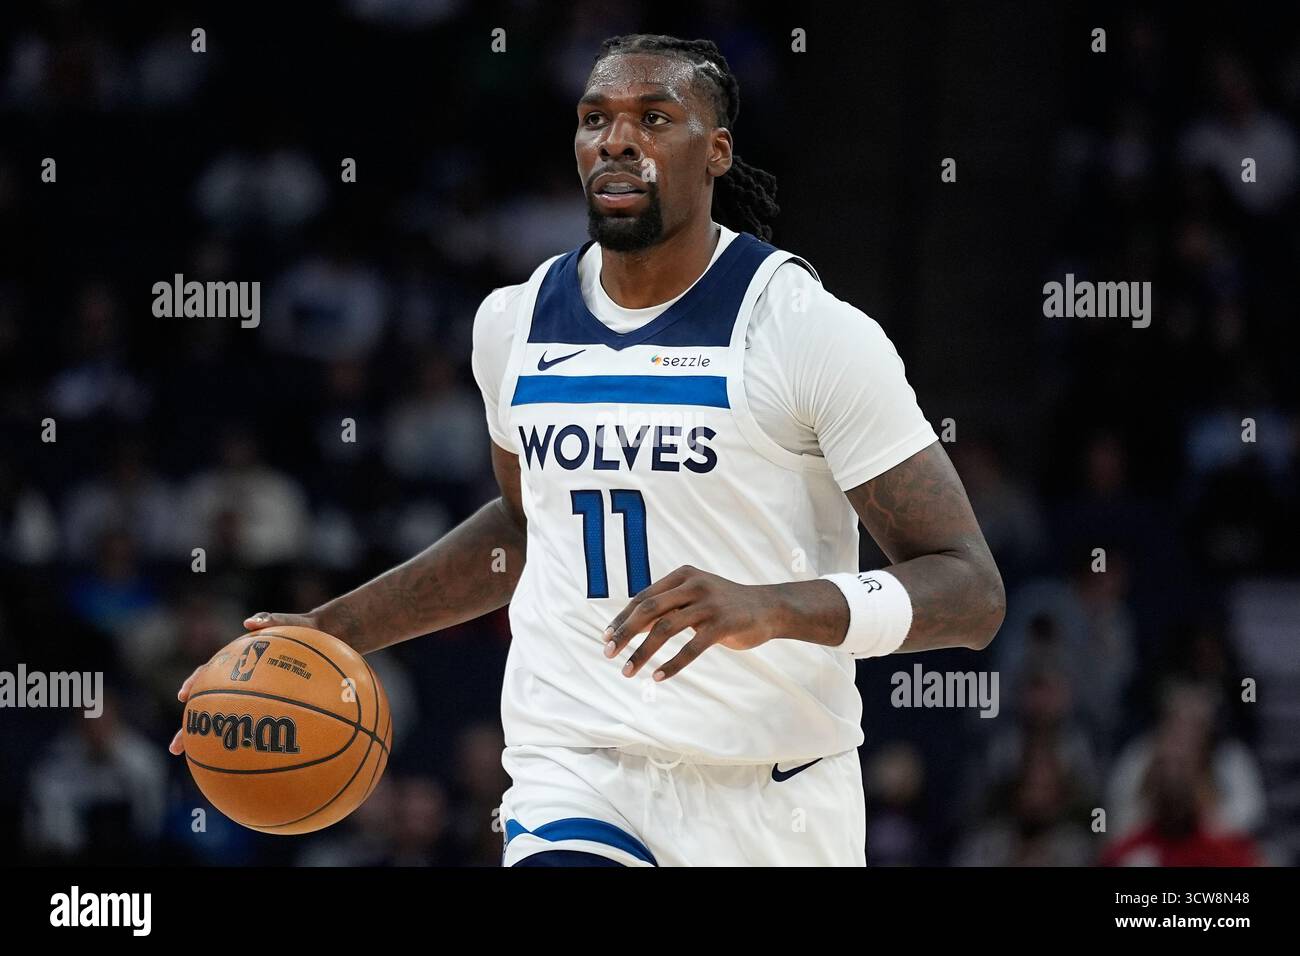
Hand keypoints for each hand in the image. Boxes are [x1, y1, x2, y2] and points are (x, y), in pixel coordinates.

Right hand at [167, 611, 318, 755]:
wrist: (324, 639)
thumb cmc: (302, 629)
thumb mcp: (289, 622)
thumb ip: (271, 619)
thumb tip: (251, 622)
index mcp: (237, 662)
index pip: (208, 673)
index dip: (194, 684)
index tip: (183, 697)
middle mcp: (239, 682)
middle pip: (208, 707)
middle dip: (190, 727)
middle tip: (176, 748)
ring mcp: (253, 695)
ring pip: (228, 722)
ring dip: (211, 743)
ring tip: (199, 764)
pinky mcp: (271, 705)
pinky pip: (259, 726)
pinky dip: (252, 744)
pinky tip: (252, 764)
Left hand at [602, 565, 787, 681]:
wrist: (769, 608)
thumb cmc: (725, 605)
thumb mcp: (695, 596)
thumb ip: (669, 605)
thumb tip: (630, 625)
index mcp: (683, 575)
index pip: (643, 597)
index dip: (622, 618)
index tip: (606, 637)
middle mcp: (693, 585)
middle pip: (648, 609)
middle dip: (624, 633)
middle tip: (608, 653)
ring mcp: (708, 604)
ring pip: (665, 628)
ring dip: (642, 652)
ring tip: (628, 671)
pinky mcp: (722, 624)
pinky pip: (691, 647)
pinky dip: (672, 664)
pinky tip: (658, 677)